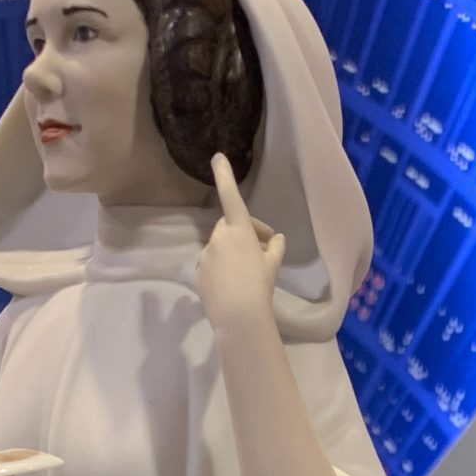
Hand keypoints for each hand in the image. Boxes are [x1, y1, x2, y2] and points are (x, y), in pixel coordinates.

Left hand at [196, 151, 283, 337]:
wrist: (239, 318)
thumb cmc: (260, 287)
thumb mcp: (273, 265)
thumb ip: (274, 248)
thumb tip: (276, 240)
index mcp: (238, 230)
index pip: (231, 196)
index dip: (225, 175)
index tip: (217, 157)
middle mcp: (218, 238)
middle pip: (230, 227)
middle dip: (244, 234)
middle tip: (262, 250)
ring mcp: (206, 256)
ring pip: (220, 248)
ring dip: (233, 253)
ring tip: (248, 274)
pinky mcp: (199, 273)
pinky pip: (212, 265)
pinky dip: (222, 270)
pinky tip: (234, 287)